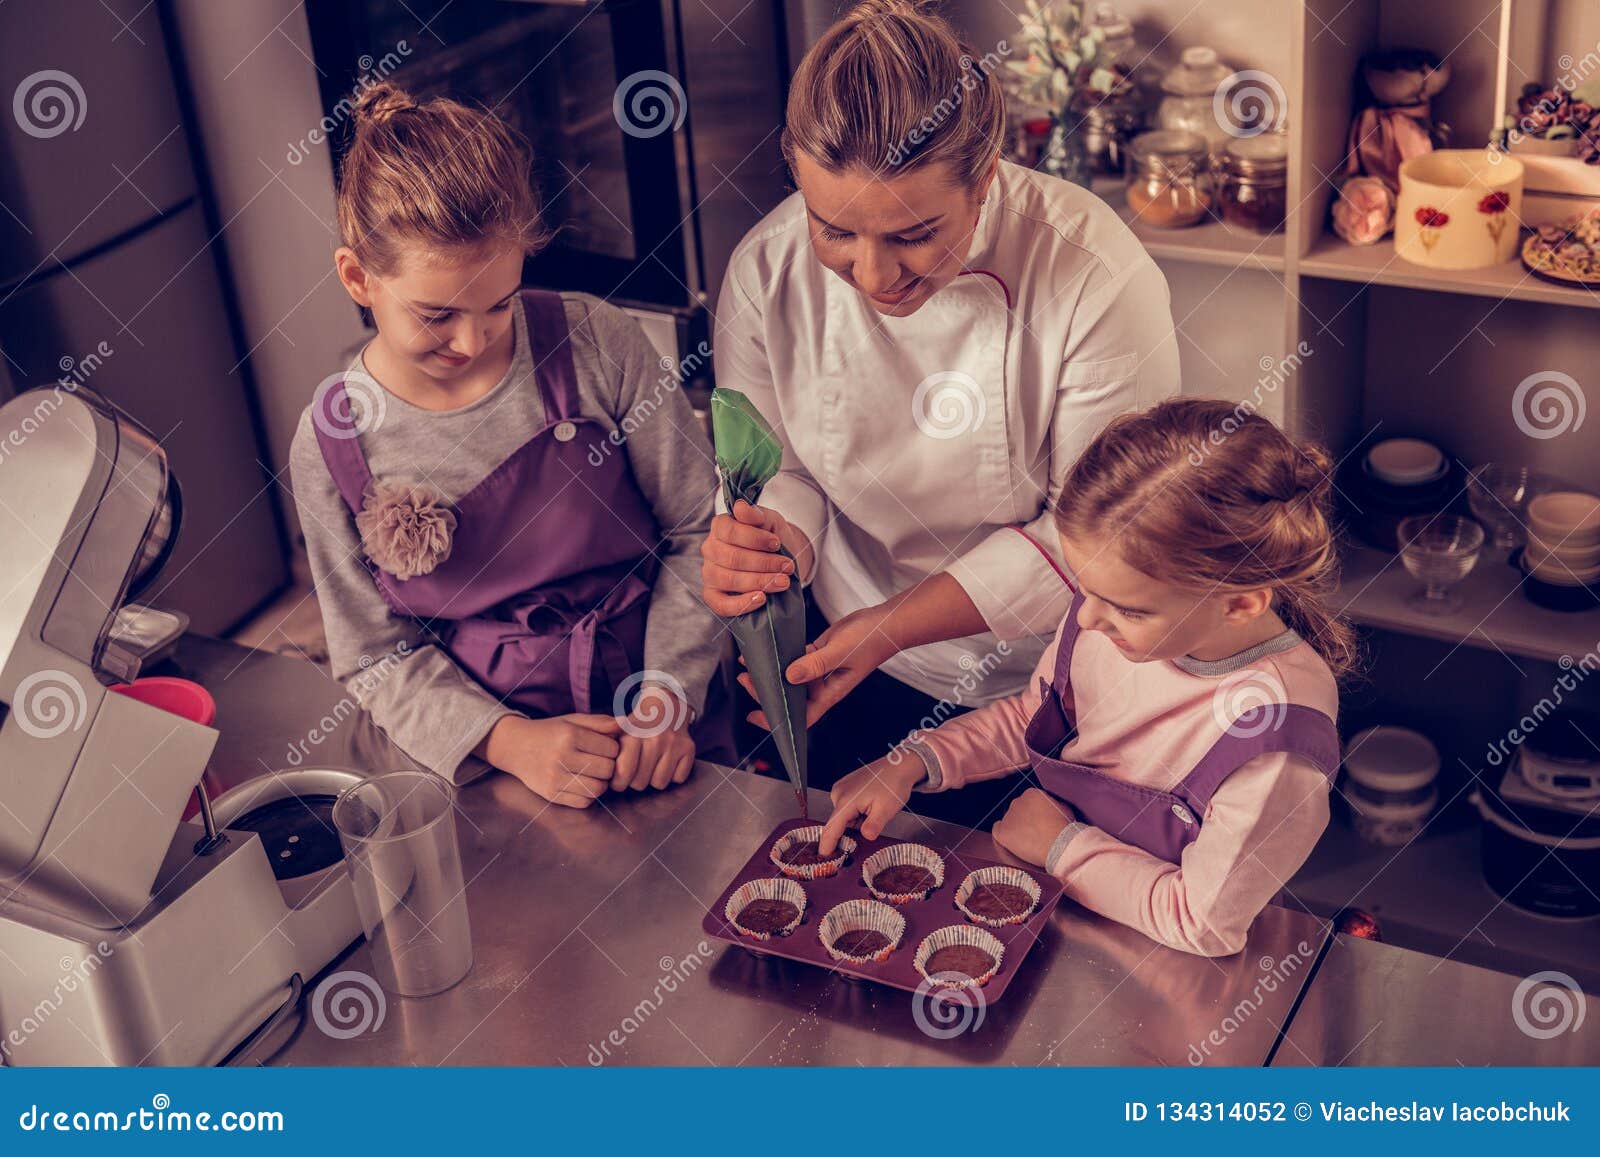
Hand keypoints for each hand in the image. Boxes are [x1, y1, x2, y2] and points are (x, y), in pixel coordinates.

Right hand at [483, 713, 620, 808]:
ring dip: (601, 782)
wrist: (515, 747)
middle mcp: (561, 757)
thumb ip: (599, 722)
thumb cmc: (549, 732)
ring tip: (593, 774)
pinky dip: (588, 795)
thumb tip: (624, 726)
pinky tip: (582, 784)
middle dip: (609, 766)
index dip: (614, 748)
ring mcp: (555, 778)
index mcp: (569, 735)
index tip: (605, 747)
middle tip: (601, 762)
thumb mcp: (572, 720)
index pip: (611, 749)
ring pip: (597, 788)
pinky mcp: (551, 795)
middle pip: (607, 769)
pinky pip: (584, 802)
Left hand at [612, 686, 696, 791]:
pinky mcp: (689, 749)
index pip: (623, 774)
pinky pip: (678, 778)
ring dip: (654, 778)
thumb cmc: (638, 723)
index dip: (618, 782)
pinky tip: (667, 761)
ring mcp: (673, 744)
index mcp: (633, 735)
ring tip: (651, 764)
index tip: (618, 778)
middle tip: (637, 768)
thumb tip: (596, 771)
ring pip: (659, 783)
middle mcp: (654, 739)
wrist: (666, 705)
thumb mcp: (617, 729)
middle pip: (640, 783)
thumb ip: (606, 747)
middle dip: (636, 780)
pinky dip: (673, 774)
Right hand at [701, 499, 797, 616]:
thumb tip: (740, 507)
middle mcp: (710, 549)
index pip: (729, 531)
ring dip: (759, 582)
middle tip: (787, 566)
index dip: (754, 538)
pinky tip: (761, 599)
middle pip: (731, 558)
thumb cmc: (772, 538)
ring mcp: (710, 573)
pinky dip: (741, 604)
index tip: (776, 543)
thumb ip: (756, 514)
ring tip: (782, 582)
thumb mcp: (770, 521)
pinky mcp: (713, 595)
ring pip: (728, 580)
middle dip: (763, 563)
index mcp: (720, 527)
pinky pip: (720, 604)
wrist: (780, 560)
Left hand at [743, 604, 895, 728]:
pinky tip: (768, 648)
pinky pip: (796, 658)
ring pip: (790, 676)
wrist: (885, 623)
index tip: (755, 716)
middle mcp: (822, 685)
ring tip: (751, 662)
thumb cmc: (870, 641)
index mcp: (830, 692)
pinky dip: (781, 655)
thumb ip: (815, 665)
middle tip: (747, 678)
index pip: (801, 717)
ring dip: (771, 672)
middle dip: (767, 692)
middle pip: (790, 696)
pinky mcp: (819, 653)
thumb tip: (789, 676)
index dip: (778, 721)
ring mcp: (820, 669)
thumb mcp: (840, 652)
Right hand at [816, 755, 924, 854]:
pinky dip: (856, 812)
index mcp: (846, 801)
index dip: (827, 847)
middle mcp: (838, 794)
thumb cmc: (893, 784)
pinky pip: (846, 807)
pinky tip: (870, 804)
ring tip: (874, 809)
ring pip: (844, 816)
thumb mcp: (886, 809)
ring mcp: (840, 789)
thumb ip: (873, 826)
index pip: (831, 830)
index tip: (824, 861)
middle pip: (839, 824)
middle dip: (853, 830)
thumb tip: (865, 836)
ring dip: (857, 820)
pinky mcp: (844, 786)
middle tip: (874, 821)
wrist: (898, 765)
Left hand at [991, 788, 1076, 867]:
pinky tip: (1013, 842)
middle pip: (1018, 810)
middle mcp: (1017, 801)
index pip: (1029, 802)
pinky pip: (997, 831)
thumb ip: (1053, 803)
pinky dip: (1004, 836)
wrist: (1059, 845)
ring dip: (1016, 829)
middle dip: (1025, 820)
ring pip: (1009, 821)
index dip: (1035, 813)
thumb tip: (1051, 806)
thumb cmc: (1065, 828)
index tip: (1041, 822)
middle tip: (1036, 833)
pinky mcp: (1001, 832)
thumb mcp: (1064, 808)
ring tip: (1029, 841)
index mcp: (1031, 793)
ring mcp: (1007, 816)